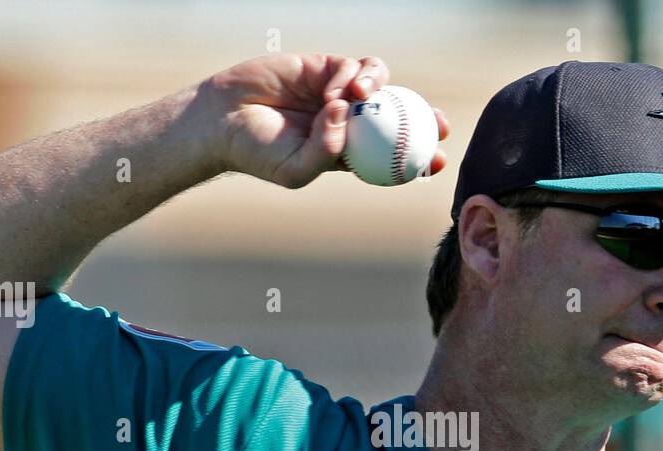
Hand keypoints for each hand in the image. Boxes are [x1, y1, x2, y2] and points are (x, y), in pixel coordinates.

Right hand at [206, 53, 448, 188]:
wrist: (222, 119)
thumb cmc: (257, 152)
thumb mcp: (294, 170)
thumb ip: (325, 154)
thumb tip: (350, 119)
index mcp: (349, 154)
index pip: (394, 156)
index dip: (419, 157)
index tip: (437, 161)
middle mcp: (351, 123)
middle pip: (399, 118)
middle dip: (425, 119)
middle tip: (439, 124)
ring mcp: (339, 93)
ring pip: (381, 87)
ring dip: (381, 90)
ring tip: (362, 97)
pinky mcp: (325, 68)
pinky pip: (354, 68)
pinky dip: (353, 75)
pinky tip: (337, 88)